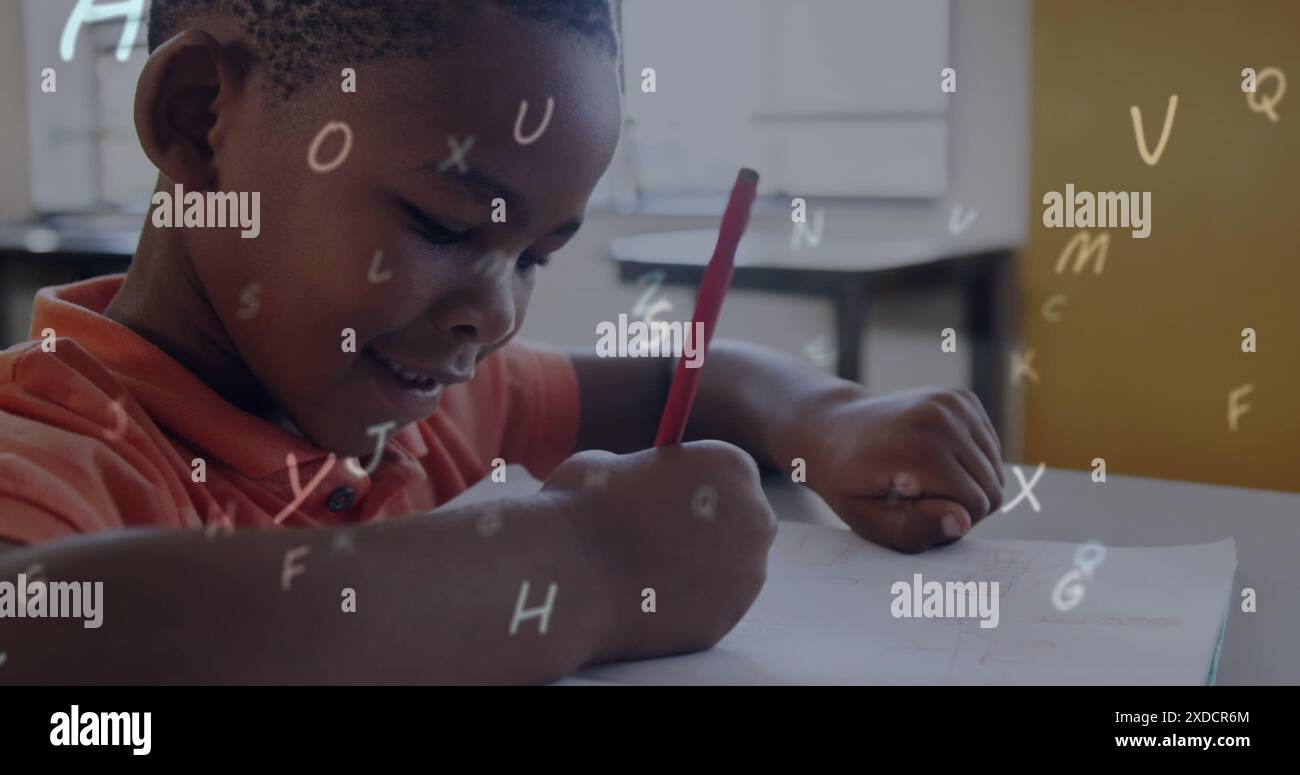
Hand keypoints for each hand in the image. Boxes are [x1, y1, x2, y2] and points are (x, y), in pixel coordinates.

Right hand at [543, 440, 776, 663]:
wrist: (567, 575)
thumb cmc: (584, 508)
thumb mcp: (616, 464)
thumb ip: (650, 473)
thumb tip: (647, 482)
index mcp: (732, 466)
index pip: (730, 474)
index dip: (697, 487)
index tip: (670, 499)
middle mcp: (754, 518)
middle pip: (743, 520)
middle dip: (710, 528)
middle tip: (665, 537)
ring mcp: (746, 574)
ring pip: (731, 568)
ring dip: (700, 568)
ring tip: (647, 569)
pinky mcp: (726, 619)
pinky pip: (712, 607)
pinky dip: (688, 604)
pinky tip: (648, 598)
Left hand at [793, 386, 1003, 552]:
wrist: (832, 430)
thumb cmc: (848, 481)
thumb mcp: (865, 518)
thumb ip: (912, 529)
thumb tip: (962, 521)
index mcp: (918, 449)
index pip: (975, 506)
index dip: (950, 521)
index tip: (915, 511)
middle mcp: (941, 418)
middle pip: (992, 488)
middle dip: (961, 504)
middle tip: (919, 498)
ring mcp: (953, 402)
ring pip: (995, 469)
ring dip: (967, 483)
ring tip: (924, 479)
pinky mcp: (962, 397)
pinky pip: (991, 448)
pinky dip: (969, 461)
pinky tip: (933, 459)